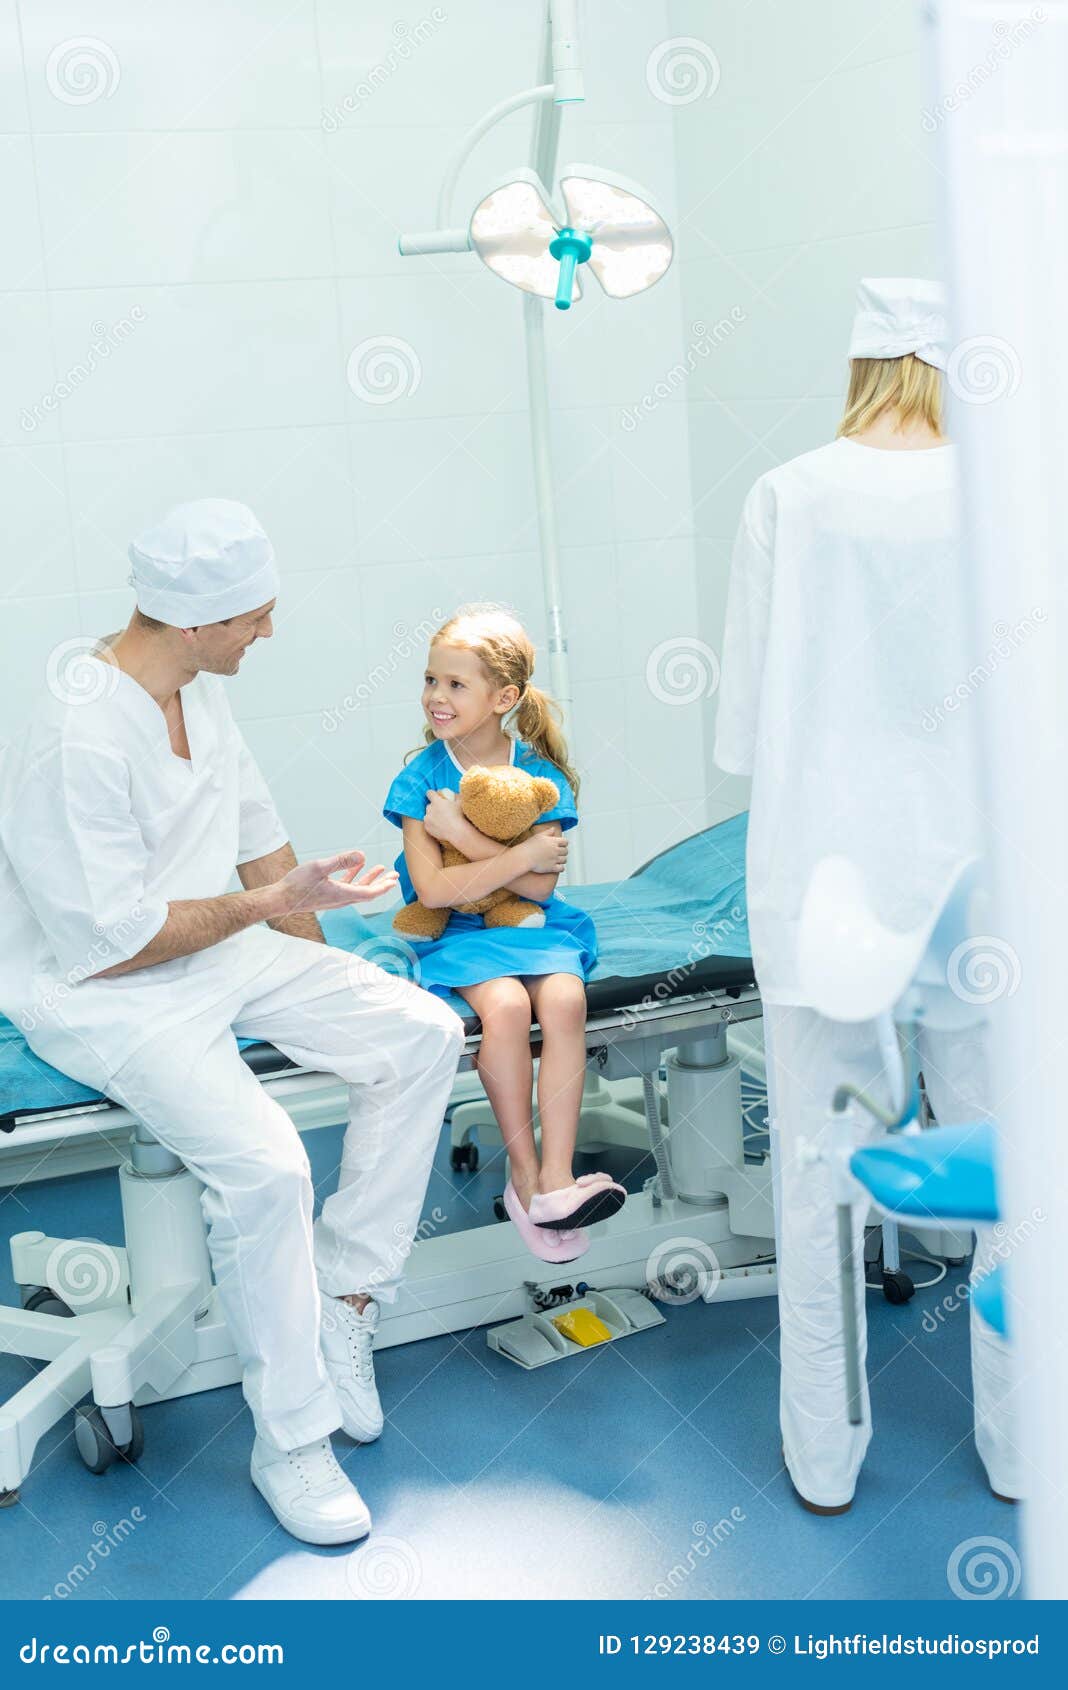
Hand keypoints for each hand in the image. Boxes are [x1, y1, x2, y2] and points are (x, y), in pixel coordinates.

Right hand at [275, 851, 398, 914]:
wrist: (280, 899)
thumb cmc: (297, 885)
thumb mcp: (319, 867)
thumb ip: (341, 861)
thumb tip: (362, 855)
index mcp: (342, 894)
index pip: (369, 893)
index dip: (383, 886)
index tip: (394, 880)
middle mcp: (341, 899)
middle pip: (368, 892)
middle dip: (382, 883)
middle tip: (395, 876)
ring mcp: (334, 898)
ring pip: (358, 889)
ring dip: (369, 879)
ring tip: (380, 869)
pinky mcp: (327, 894)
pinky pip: (346, 886)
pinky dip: (354, 876)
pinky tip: (356, 866)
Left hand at [423, 788, 459, 843]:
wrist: (457, 832)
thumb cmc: (460, 816)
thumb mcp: (460, 802)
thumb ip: (455, 795)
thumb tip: (452, 794)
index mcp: (436, 801)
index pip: (429, 793)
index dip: (432, 794)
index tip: (434, 796)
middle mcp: (429, 809)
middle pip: (429, 805)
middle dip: (434, 807)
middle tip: (442, 811)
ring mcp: (427, 819)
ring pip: (428, 815)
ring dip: (432, 816)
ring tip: (442, 820)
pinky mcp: (427, 827)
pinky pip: (428, 824)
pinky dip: (432, 824)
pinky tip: (440, 826)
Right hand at [524, 832, 567, 873]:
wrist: (523, 857)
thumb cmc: (529, 846)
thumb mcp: (539, 836)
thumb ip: (548, 832)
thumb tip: (553, 829)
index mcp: (553, 841)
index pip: (566, 842)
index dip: (563, 844)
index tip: (560, 845)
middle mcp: (555, 850)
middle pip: (566, 851)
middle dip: (562, 852)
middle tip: (557, 853)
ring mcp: (554, 859)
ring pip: (564, 860)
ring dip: (561, 859)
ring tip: (556, 859)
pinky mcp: (552, 868)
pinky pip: (562, 868)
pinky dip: (560, 868)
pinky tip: (556, 866)